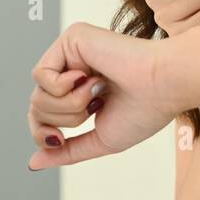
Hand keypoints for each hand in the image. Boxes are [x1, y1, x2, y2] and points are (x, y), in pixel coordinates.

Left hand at [27, 21, 180, 169]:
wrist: (165, 86)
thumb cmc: (145, 110)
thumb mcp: (100, 139)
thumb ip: (67, 150)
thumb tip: (33, 162)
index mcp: (82, 89)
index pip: (43, 114)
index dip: (43, 132)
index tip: (62, 138)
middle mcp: (75, 68)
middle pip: (37, 106)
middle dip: (62, 120)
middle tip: (94, 108)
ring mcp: (73, 51)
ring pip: (37, 94)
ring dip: (69, 106)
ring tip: (98, 92)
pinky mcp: (72, 37)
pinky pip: (40, 74)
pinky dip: (64, 88)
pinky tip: (91, 78)